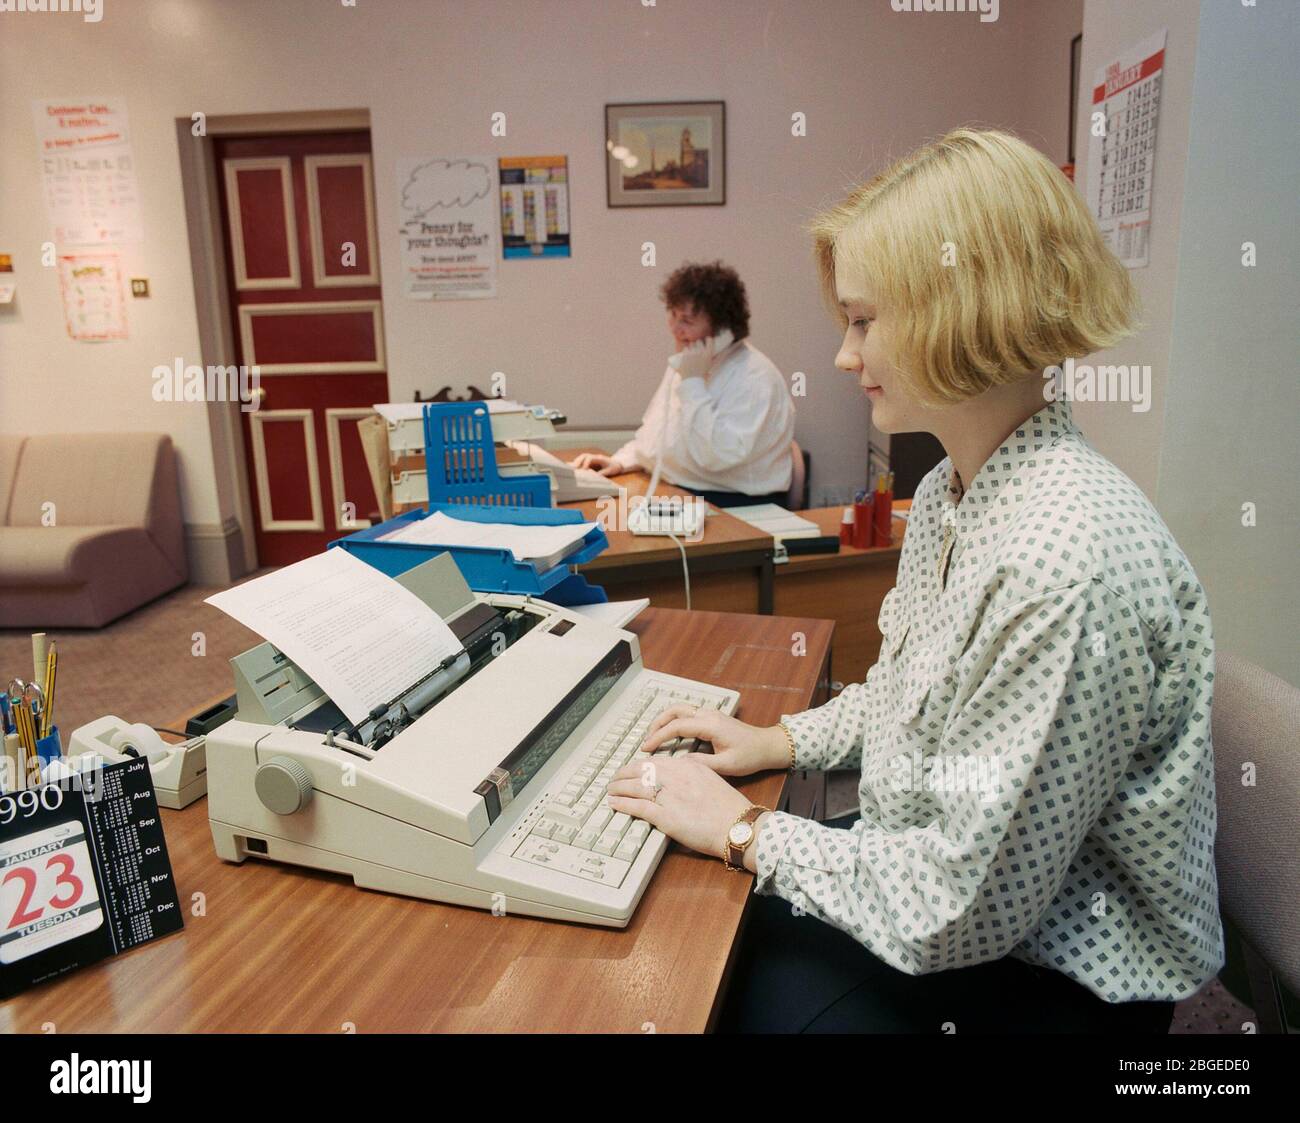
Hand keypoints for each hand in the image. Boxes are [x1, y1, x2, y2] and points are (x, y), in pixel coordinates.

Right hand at [572, 452, 626, 476]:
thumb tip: (594, 476)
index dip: (585, 463)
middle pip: (584, 456)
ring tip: (572, 468)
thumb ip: (602, 473)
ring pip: (582, 457)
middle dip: (578, 461)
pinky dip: (578, 463)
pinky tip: (574, 468)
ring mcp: (593, 458)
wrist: (618, 463)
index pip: (590, 458)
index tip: (583, 470)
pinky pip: (583, 461)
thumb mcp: (610, 471)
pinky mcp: (591, 461)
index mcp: (600, 458)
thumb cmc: (614, 467)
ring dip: (577, 462)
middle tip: (573, 468)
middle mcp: (595, 457)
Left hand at [606, 754, 752, 859]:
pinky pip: (638, 807)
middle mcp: (676, 777)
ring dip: (619, 788)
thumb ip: (692, 773)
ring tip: (611, 790)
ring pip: (635, 787)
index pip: (655, 761)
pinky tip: (615, 803)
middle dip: (624, 774)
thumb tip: (677, 773)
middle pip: (641, 771)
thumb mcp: (711, 779)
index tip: (631, 769)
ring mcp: (670, 796)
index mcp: (688, 766)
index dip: (638, 765)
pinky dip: (623, 804)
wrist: (737, 826)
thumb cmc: (729, 807)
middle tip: (615, 778)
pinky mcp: (666, 817)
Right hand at [638, 705, 788, 776]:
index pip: (677, 726)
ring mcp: (710, 714)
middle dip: (657, 724)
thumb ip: (702, 764)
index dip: (659, 737)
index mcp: (710, 725)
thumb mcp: (727, 765)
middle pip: (674, 710)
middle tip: (646, 741)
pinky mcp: (712, 717)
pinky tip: (669, 733)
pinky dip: (674, 720)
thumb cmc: (751, 756)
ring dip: (664, 720)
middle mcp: (708, 715)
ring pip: (680, 709)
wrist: (768, 746)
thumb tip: (680, 764)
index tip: (647, 748)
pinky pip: (687, 713)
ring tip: (653, 736)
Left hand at [667, 328, 733, 379]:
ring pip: (691, 344)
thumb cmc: (702, 377)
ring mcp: (692, 353)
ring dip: (692, 346)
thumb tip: (716, 355)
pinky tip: (687, 352)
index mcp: (708, 355)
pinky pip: (685, 348)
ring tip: (692, 351)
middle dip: (698, 344)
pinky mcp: (685, 355)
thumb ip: (711, 360)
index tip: (707, 340)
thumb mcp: (709, 367)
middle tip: (698, 348)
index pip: (709, 340)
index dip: (708, 339)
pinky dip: (686, 350)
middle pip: (699, 341)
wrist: (692, 382)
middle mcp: (701, 352)